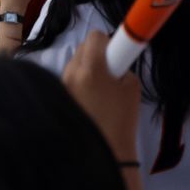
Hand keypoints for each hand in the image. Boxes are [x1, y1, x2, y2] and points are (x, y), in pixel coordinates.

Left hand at [61, 30, 141, 161]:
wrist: (105, 153)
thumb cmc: (122, 119)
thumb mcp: (131, 86)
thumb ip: (121, 64)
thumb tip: (112, 57)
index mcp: (91, 69)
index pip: (95, 37)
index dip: (107, 42)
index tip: (114, 53)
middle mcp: (71, 74)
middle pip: (82, 47)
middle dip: (97, 55)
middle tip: (110, 73)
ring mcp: (62, 86)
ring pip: (74, 63)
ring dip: (86, 68)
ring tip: (99, 90)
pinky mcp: (58, 96)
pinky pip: (69, 79)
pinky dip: (79, 82)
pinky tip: (88, 100)